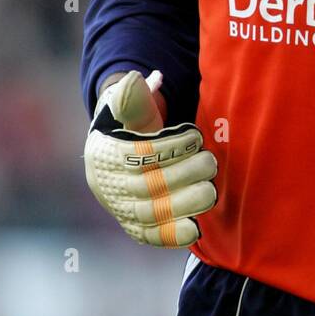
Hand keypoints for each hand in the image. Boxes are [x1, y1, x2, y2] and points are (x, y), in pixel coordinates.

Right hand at [84, 69, 217, 246]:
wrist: (120, 155)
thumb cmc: (131, 128)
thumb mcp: (130, 109)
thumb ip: (135, 98)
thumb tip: (135, 80)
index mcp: (104, 152)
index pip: (137, 154)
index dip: (170, 146)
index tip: (195, 137)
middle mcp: (107, 185)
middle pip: (146, 186)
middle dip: (183, 174)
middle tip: (210, 162)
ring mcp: (120, 209)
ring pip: (151, 213)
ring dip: (185, 203)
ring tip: (210, 190)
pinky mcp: (135, 227)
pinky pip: (151, 235)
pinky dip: (173, 234)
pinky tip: (195, 228)